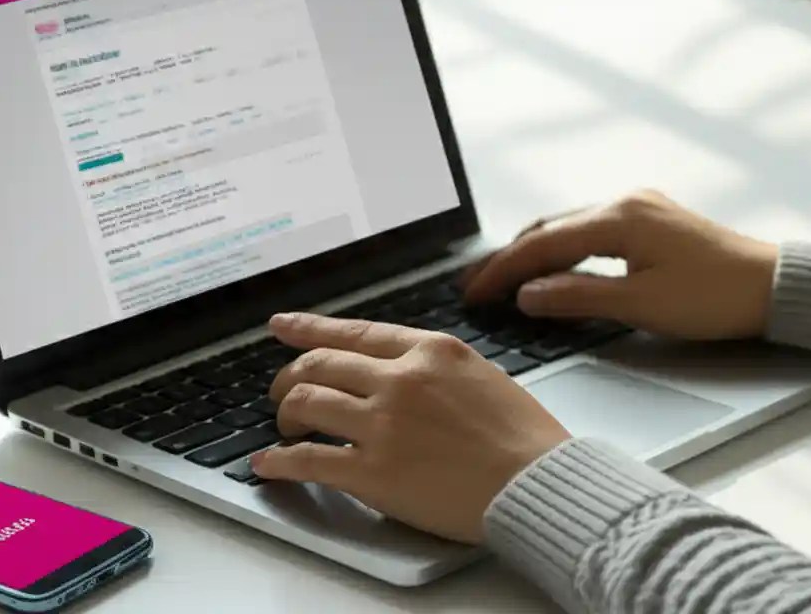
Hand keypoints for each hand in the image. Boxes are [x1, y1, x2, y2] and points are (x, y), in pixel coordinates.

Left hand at [251, 313, 569, 543]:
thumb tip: (395, 371)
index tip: (283, 326)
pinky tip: (270, 464)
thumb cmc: (524, 439)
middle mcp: (399, 380)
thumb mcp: (480, 374)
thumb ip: (433, 367)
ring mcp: (382, 424)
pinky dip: (280, 461)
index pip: (353, 331)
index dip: (308, 327)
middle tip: (282, 389)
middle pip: (319, 364)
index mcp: (428, 351)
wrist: (540, 484)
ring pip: (305, 402)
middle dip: (290, 375)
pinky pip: (308, 459)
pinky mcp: (373, 472)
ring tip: (285, 425)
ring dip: (286, 413)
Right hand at [464, 190, 778, 340]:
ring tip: (503, 279)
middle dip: (508, 258)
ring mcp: (640, 207)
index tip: (472, 292)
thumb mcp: (640, 305)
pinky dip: (562, 249)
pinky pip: (590, 230)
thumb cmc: (716, 298)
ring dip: (534, 253)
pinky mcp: (653, 220)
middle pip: (548, 228)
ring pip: (568, 227)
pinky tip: (552, 267)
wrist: (778, 288)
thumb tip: (527, 295)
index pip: (541, 244)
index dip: (501, 270)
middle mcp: (624, 202)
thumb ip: (577, 297)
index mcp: (618, 218)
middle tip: (475, 285)